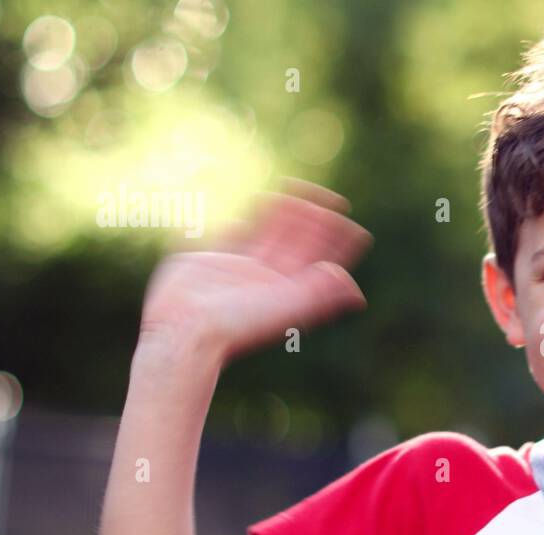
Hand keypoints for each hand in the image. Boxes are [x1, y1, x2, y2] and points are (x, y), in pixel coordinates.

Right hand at [138, 178, 371, 364]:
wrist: (187, 332)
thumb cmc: (239, 323)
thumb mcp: (288, 308)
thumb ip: (321, 293)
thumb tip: (356, 293)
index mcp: (287, 292)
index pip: (319, 261)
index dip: (336, 242)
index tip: (349, 220)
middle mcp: (265, 281)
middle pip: (296, 244)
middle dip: (311, 220)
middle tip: (326, 198)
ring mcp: (237, 271)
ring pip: (265, 235)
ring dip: (280, 214)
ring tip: (291, 192)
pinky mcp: (208, 263)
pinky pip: (228, 237)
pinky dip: (239, 223)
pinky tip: (249, 210)